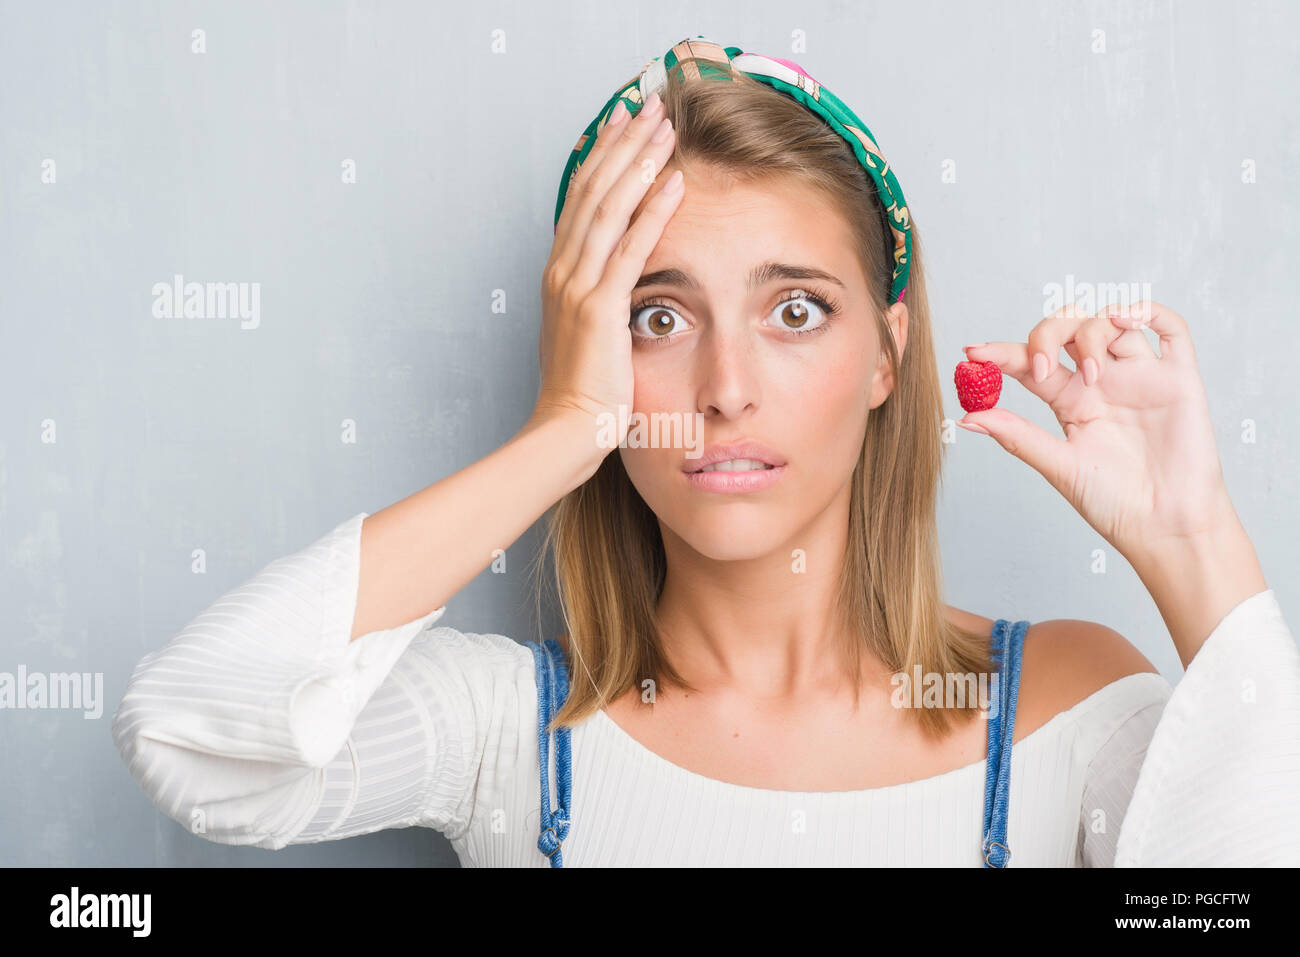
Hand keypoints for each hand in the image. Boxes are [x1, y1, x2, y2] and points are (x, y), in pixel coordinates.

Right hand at [533, 92, 684, 436]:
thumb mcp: (587, 336)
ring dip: (638, 161)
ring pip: (608, 208)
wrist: (566, 430)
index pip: (581, 200)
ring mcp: (578, 287)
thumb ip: (599, 301)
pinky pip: (630, 248)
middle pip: (592, 190)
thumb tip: (616, 284)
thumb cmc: (583, 393)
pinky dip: (653, 210)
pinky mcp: (600, 308)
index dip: (602, 156)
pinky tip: (674, 180)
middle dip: (622, 142)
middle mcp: (563, 271)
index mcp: (559, 275)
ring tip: (664, 125)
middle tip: (649, 103)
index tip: (624, 123)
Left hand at [955, 301, 1231, 562]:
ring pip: (1111, 320)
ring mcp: (1140, 376)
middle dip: (1047, 334)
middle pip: (1068, 329)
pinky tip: (1124, 319)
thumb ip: (1017, 437)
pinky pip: (1170, 327)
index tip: (971, 354)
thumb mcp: (1059, 466)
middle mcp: (1102, 381)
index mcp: (1070, 401)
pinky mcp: (1178, 378)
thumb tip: (966, 417)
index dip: (1001, 353)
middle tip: (1041, 368)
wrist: (1165, 527)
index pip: (1030, 362)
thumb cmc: (1114, 503)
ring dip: (1092, 332)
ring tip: (1091, 374)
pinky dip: (1146, 310)